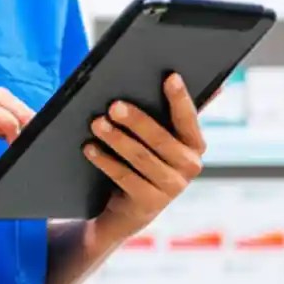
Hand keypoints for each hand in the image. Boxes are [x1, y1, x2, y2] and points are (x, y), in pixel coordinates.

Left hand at [83, 73, 206, 236]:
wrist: (126, 207)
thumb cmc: (141, 158)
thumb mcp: (154, 135)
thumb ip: (163, 110)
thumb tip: (175, 76)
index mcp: (194, 143)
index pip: (189, 118)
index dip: (181, 98)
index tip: (170, 77)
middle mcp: (190, 165)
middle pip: (161, 139)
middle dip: (136, 120)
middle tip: (113, 105)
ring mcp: (171, 187)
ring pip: (141, 158)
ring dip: (117, 139)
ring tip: (96, 123)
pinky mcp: (149, 203)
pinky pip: (125, 178)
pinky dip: (105, 161)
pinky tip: (89, 148)